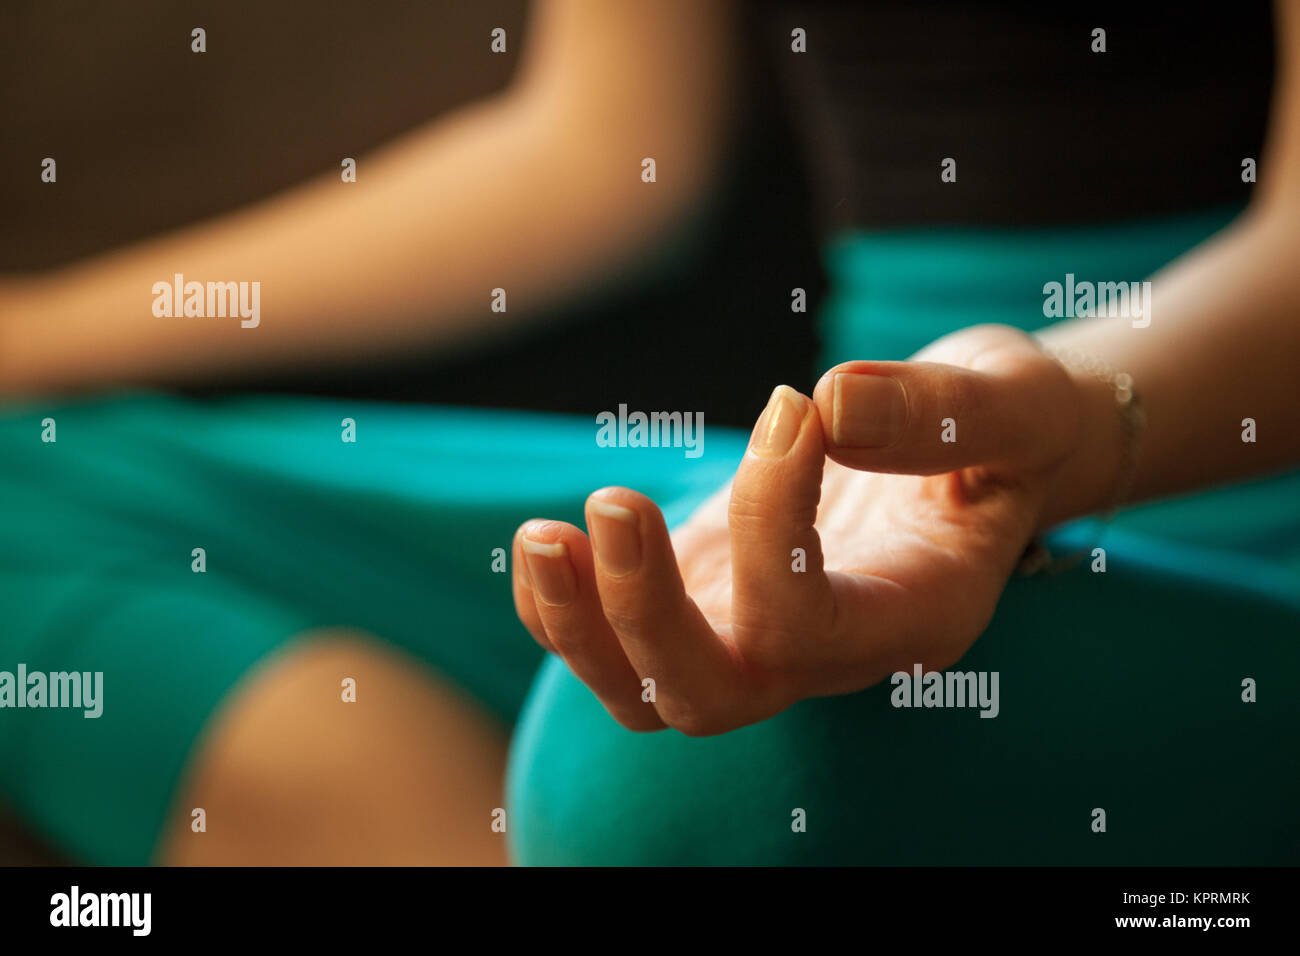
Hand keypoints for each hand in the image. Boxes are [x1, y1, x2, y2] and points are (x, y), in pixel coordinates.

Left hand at [513, 324, 1094, 734]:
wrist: (983, 448)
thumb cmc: (1010, 426)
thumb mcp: (1010, 401)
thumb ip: (944, 413)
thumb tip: (834, 406)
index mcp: (910, 615)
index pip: (807, 619)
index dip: (772, 521)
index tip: (792, 406)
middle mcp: (828, 649)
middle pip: (709, 695)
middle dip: (642, 616)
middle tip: (613, 502)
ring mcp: (760, 631)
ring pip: (646, 695)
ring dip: (579, 629)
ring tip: (536, 536)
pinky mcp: (713, 594)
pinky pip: (618, 646)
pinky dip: (563, 610)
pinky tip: (544, 542)